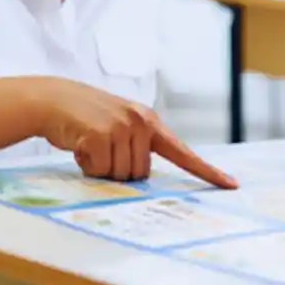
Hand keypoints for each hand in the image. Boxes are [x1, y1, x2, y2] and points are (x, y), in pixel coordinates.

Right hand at [33, 78, 236, 188]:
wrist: (53, 99)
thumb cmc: (85, 118)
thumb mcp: (119, 125)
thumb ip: (137, 144)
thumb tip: (143, 176)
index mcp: (149, 122)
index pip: (183, 152)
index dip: (206, 171)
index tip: (230, 185)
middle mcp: (141, 123)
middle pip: (141, 174)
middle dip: (118, 170)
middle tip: (100, 149)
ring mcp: (123, 127)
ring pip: (121, 176)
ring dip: (101, 168)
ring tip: (89, 144)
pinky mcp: (102, 134)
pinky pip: (100, 170)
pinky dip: (87, 165)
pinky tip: (80, 145)